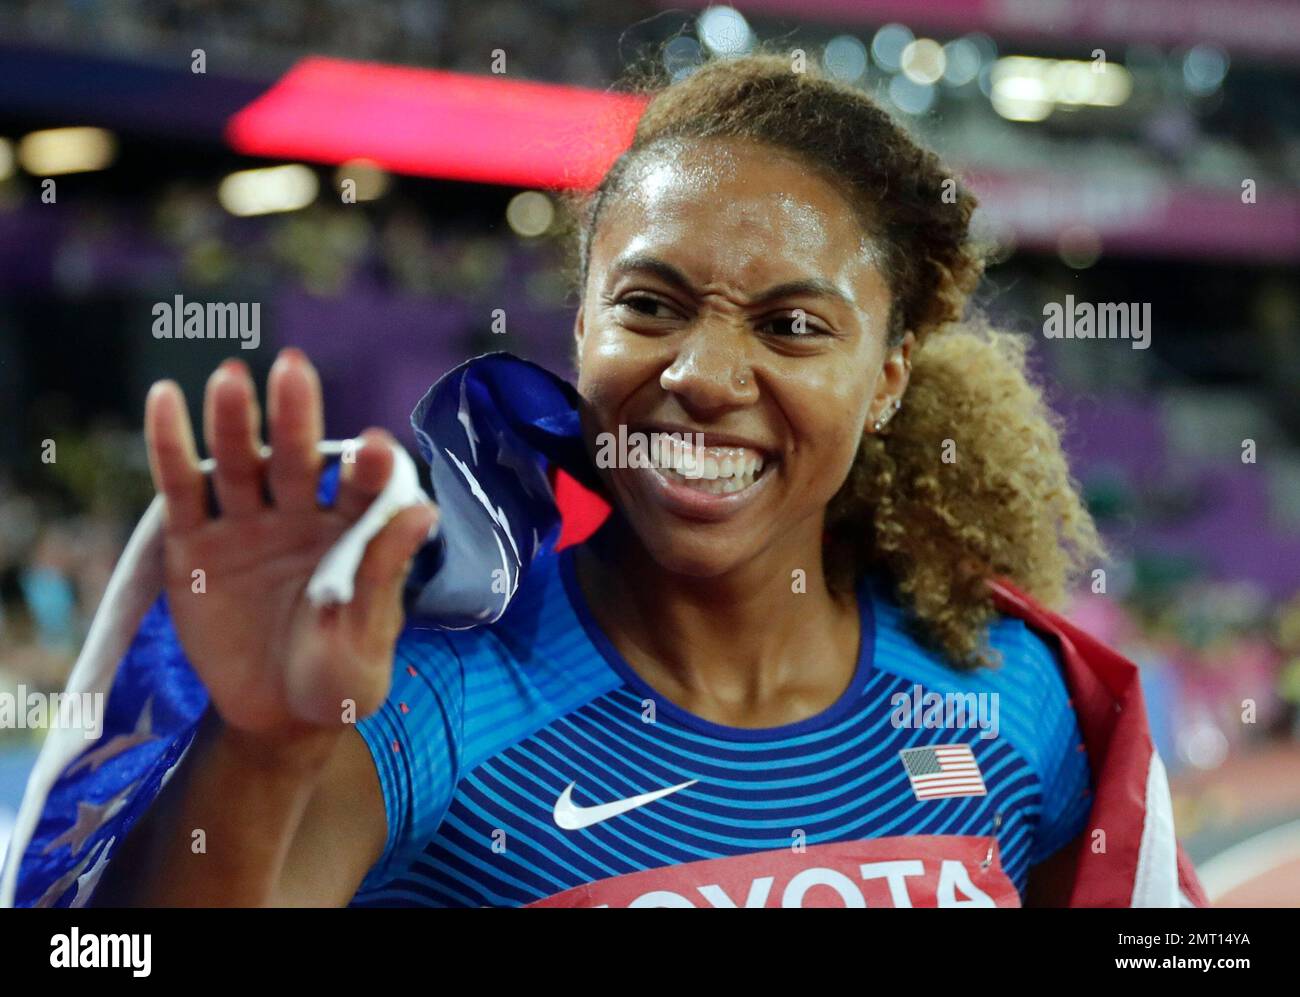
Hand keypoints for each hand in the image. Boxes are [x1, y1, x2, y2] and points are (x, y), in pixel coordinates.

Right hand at [144, 348, 436, 750]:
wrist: (277, 717)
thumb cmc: (339, 677)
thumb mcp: (367, 639)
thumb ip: (383, 574)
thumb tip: (424, 511)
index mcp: (352, 533)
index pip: (362, 490)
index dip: (368, 469)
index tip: (376, 448)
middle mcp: (300, 515)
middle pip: (295, 458)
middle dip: (295, 416)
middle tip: (294, 368)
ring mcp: (246, 525)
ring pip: (238, 464)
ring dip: (233, 422)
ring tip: (230, 378)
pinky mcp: (195, 544)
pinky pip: (182, 490)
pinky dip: (172, 447)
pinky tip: (165, 401)